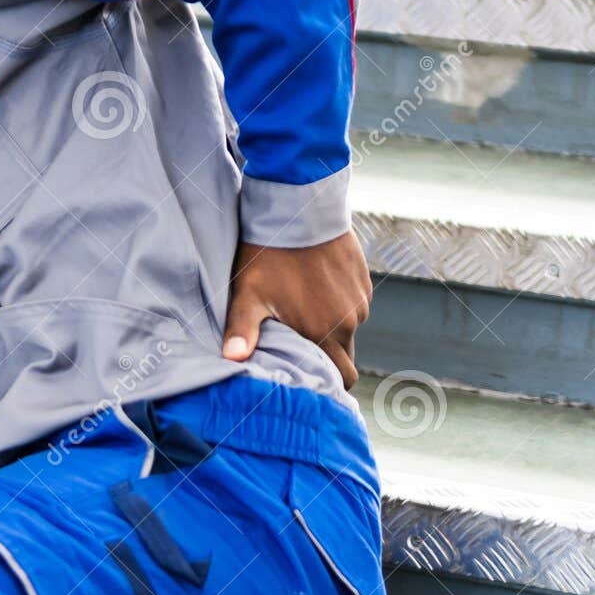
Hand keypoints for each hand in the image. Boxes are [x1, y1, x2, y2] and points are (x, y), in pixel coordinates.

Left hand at [222, 230, 371, 387]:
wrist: (299, 211)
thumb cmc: (269, 255)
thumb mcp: (248, 294)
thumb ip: (242, 330)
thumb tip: (231, 359)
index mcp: (324, 332)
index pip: (342, 377)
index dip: (329, 383)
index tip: (310, 379)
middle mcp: (349, 321)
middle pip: (346, 357)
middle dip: (328, 360)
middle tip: (300, 348)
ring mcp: (359, 300)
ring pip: (349, 330)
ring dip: (331, 328)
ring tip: (302, 312)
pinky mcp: (363, 281)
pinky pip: (354, 305)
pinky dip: (339, 305)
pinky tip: (315, 289)